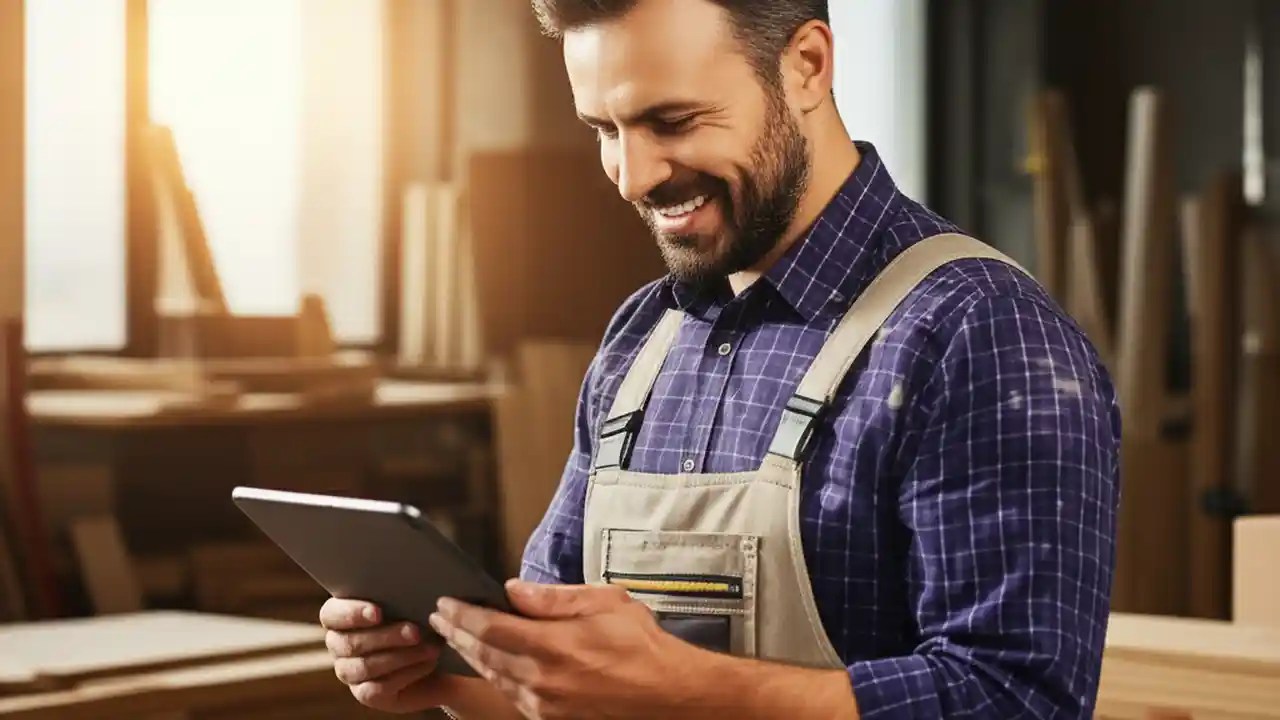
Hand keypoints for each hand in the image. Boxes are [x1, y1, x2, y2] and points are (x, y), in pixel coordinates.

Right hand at [320, 597, 455, 712]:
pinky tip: (427, 663)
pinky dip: (407, 673)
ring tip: (429, 648)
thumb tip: (410, 584)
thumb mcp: (407, 602)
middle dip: (386, 636)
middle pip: (351, 643)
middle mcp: (338, 644)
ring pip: (365, 666)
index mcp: (339, 616)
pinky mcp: (365, 693)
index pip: (332, 614)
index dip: (352, 613)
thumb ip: (399, 593)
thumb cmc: (414, 618)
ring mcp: (348, 671)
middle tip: (415, 631)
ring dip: (400, 656)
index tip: (377, 612)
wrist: (431, 655)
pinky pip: (379, 687)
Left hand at [428, 579, 701, 719]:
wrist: (668, 693)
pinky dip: (494, 676)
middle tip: (439, 617)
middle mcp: (541, 679)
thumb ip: (553, 598)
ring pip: (493, 676)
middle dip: (458, 633)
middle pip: (484, 654)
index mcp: (552, 646)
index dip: (463, 614)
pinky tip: (489, 663)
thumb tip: (512, 589)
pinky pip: (512, 694)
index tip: (445, 603)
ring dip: (471, 654)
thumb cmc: (641, 645)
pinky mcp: (551, 718)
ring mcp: (544, 704)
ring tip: (456, 637)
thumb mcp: (604, 602)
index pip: (490, 627)